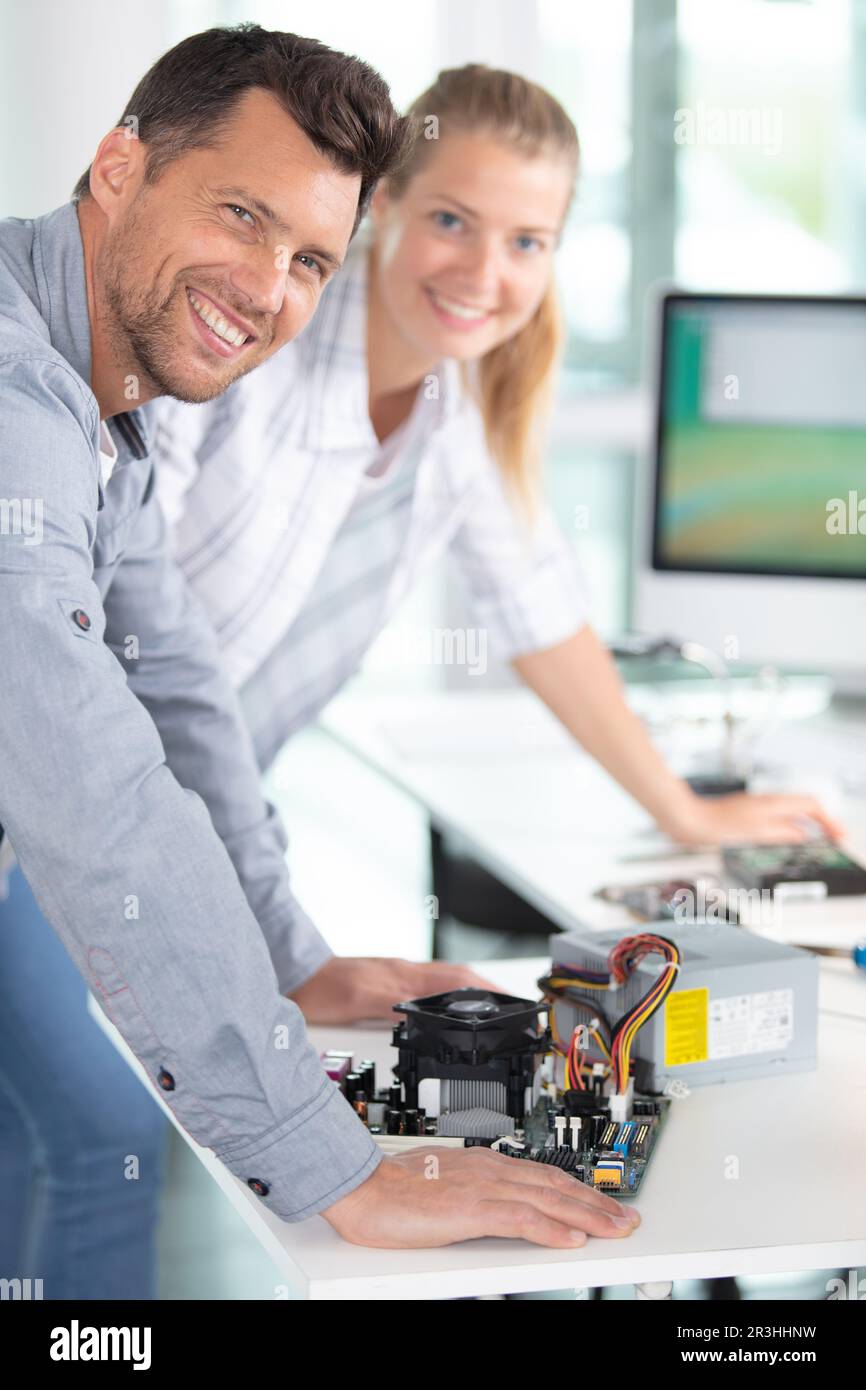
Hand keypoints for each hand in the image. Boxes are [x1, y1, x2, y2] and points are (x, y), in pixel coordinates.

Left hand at [288, 956, 503, 1024]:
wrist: (293, 972)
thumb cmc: (319, 987)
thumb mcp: (356, 1001)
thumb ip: (391, 1005)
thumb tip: (423, 1013)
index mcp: (402, 976)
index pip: (457, 981)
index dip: (487, 991)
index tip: (512, 1000)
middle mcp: (403, 972)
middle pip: (457, 978)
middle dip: (488, 989)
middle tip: (512, 1003)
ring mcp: (395, 976)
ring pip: (444, 981)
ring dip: (470, 991)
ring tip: (491, 1004)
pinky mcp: (386, 982)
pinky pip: (427, 987)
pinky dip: (447, 996)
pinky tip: (445, 1007)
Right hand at [322, 1145, 641, 1248]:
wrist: (363, 1187)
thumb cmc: (394, 1189)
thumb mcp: (445, 1187)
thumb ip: (475, 1195)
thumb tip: (494, 1211)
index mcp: (484, 1164)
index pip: (544, 1176)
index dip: (578, 1191)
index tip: (602, 1203)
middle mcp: (491, 1170)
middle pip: (556, 1186)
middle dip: (596, 1203)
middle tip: (626, 1218)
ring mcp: (484, 1187)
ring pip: (549, 1200)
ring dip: (587, 1215)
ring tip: (615, 1228)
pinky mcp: (473, 1209)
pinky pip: (522, 1219)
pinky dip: (551, 1228)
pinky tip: (572, 1238)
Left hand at [661, 791, 844, 846]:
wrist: (686, 818)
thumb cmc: (713, 824)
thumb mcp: (754, 832)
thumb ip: (781, 832)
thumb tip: (802, 834)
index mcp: (771, 804)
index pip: (810, 805)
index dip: (828, 820)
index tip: (838, 835)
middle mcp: (766, 802)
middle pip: (803, 806)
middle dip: (822, 822)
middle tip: (833, 839)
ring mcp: (756, 807)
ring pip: (790, 812)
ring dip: (807, 824)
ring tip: (817, 841)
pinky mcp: (746, 815)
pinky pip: (776, 818)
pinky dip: (789, 827)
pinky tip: (786, 838)